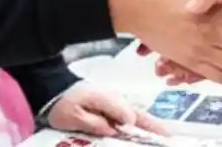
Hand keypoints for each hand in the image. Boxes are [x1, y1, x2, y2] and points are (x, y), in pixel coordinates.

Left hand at [46, 82, 166, 137]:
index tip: (142, 134)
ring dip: (150, 122)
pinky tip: (146, 126)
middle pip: (136, 112)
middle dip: (152, 124)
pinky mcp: (110, 102)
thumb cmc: (61, 104)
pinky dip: (140, 119)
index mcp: (104, 100)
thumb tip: (115, 128)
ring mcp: (112, 99)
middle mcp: (113, 98)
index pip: (126, 114)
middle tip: (168, 136)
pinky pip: (129, 111)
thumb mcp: (72, 116)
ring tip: (164, 133)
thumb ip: (93, 122)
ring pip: (135, 112)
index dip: (133, 125)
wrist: (53, 86)